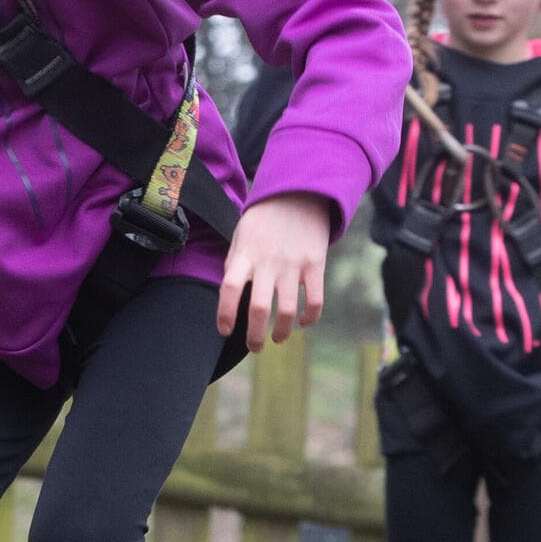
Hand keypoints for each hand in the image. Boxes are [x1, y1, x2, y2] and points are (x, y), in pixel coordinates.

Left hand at [218, 191, 331, 350]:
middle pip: (260, 308)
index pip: (229, 287)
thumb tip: (230, 296)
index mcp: (245, 254)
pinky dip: (310, 318)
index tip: (225, 330)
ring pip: (288, 310)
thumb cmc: (263, 221)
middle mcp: (268, 261)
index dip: (225, 313)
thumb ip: (234, 264)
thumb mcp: (240, 236)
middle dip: (255, 336)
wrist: (298, 194)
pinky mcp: (315, 264)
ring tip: (276, 338)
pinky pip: (315, 300)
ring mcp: (293, 264)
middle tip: (254, 347)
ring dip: (282, 332)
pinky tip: (303, 322)